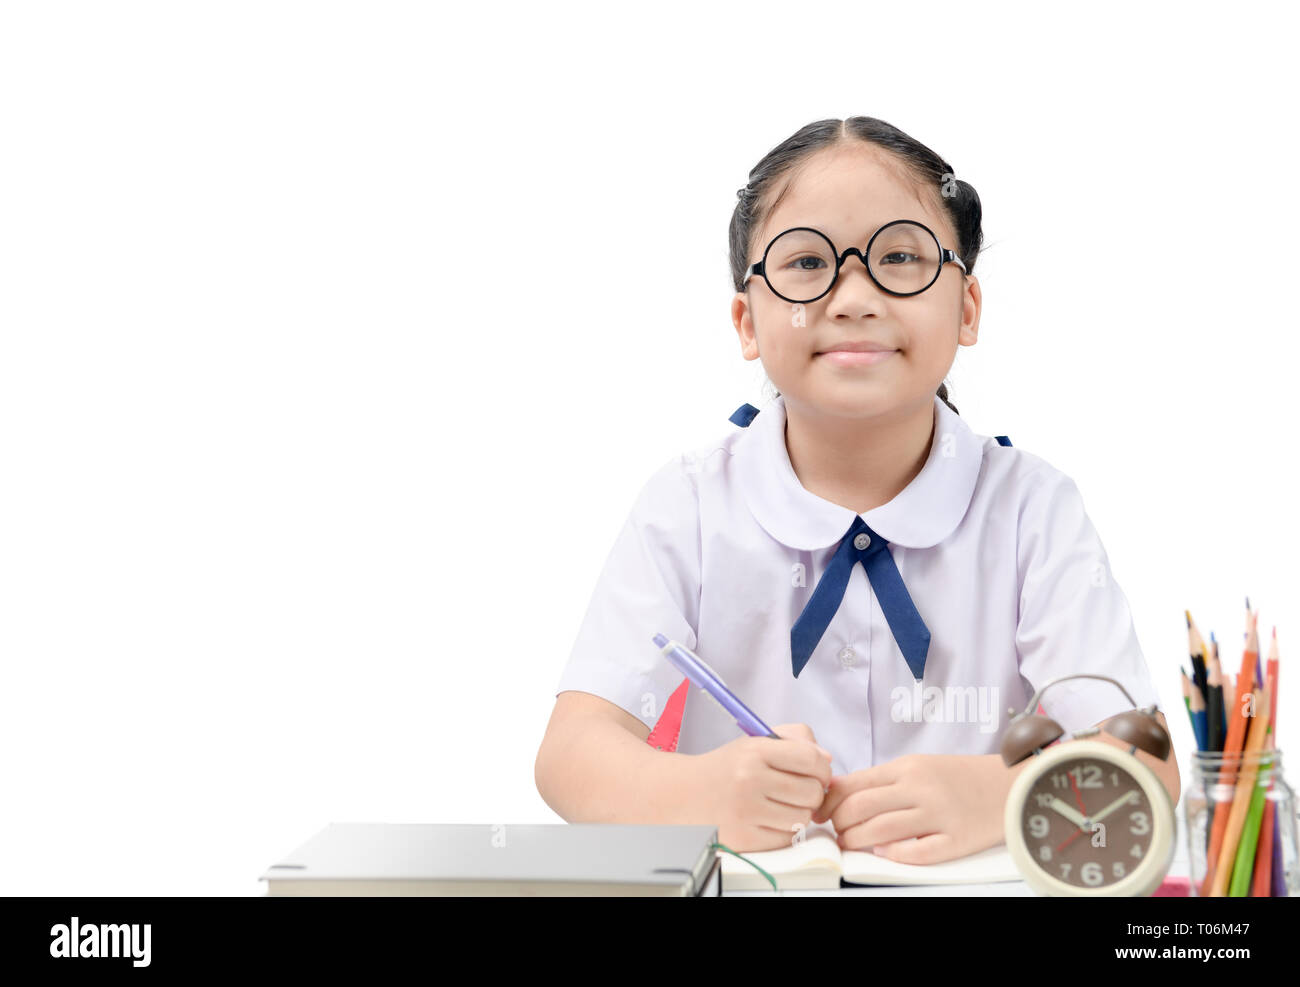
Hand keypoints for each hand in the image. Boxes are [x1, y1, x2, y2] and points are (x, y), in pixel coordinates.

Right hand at [690, 723, 832, 852]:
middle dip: (812, 792)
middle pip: (812, 792)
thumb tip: (827, 760)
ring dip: (798, 813)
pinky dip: (784, 830)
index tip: (817, 772)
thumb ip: (795, 739)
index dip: (822, 768)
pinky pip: (786, 838)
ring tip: (781, 804)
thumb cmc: (726, 768)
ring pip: (802, 818)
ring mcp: (746, 811)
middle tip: (798, 790)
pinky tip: (770, 819)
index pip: (811, 758)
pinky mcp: (744, 837)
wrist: (684, 793)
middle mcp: (750, 779)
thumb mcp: (755, 741)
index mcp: (754, 751)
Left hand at [812, 753, 1010, 863]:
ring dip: (857, 841)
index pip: (853, 784)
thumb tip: (838, 792)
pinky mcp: (956, 840)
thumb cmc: (959, 777)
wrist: (1009, 785)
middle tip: (835, 831)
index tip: (818, 812)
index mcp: (907, 768)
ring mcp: (939, 814)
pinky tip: (885, 854)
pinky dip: (895, 855)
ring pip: (882, 831)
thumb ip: (882, 779)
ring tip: (850, 844)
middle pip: (861, 808)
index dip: (828, 802)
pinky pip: (918, 852)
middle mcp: (920, 788)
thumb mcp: (918, 766)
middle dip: (839, 823)